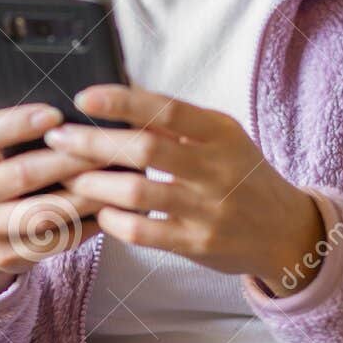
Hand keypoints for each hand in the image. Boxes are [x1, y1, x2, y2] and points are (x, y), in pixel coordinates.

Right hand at [0, 103, 105, 296]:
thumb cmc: (2, 170)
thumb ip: (23, 128)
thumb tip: (78, 114)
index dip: (20, 123)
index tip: (57, 114)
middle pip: (23, 174)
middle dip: (70, 160)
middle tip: (107, 148)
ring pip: (42, 213)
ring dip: (84, 196)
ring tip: (116, 181)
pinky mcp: (5, 255)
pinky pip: (52, 241)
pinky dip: (84, 225)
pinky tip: (107, 210)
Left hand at [43, 84, 326, 296]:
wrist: (284, 230)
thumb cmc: (243, 175)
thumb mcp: (224, 139)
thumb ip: (178, 126)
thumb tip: (120, 100)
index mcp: (221, 132)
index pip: (167, 109)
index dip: (122, 101)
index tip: (84, 98)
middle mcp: (216, 168)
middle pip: (145, 149)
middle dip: (94, 142)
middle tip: (59, 138)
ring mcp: (207, 209)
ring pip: (139, 192)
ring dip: (96, 183)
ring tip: (70, 175)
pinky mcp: (197, 244)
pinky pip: (144, 232)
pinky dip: (115, 220)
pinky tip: (100, 212)